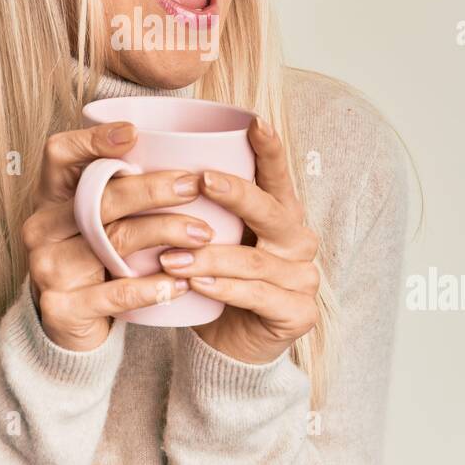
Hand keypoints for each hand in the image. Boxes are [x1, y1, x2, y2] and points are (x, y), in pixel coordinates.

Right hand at [21, 121, 214, 351]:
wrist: (68, 322)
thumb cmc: (93, 257)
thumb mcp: (95, 218)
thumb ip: (119, 186)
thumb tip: (184, 150)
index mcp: (50, 196)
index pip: (58, 154)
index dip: (91, 139)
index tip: (134, 134)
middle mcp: (42, 228)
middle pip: (98, 199)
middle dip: (151, 189)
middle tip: (193, 186)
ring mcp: (48, 269)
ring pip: (112, 242)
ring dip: (164, 234)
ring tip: (203, 234)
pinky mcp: (62, 308)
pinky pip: (116, 294)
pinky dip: (153, 287)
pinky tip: (182, 283)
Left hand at [157, 116, 320, 364]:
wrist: (230, 344)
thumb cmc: (217, 280)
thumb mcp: (213, 238)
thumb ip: (204, 208)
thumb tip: (161, 163)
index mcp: (282, 214)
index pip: (278, 176)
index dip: (271, 149)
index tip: (256, 121)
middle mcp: (299, 241)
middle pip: (271, 212)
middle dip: (236, 194)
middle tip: (202, 179)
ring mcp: (304, 278)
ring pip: (254, 259)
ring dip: (210, 255)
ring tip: (170, 256)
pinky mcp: (298, 313)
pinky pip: (257, 295)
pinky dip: (224, 289)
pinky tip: (197, 284)